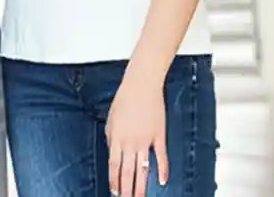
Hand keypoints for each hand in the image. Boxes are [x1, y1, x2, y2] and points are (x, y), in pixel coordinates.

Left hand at [106, 74, 168, 195]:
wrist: (141, 86)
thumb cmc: (124, 100)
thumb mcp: (111, 119)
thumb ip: (112, 138)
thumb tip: (113, 151)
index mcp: (116, 138)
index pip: (114, 165)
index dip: (114, 181)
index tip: (115, 192)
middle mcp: (130, 142)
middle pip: (128, 171)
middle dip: (127, 189)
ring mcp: (145, 140)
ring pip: (143, 168)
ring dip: (141, 185)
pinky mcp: (159, 136)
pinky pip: (161, 157)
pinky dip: (162, 170)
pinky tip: (163, 182)